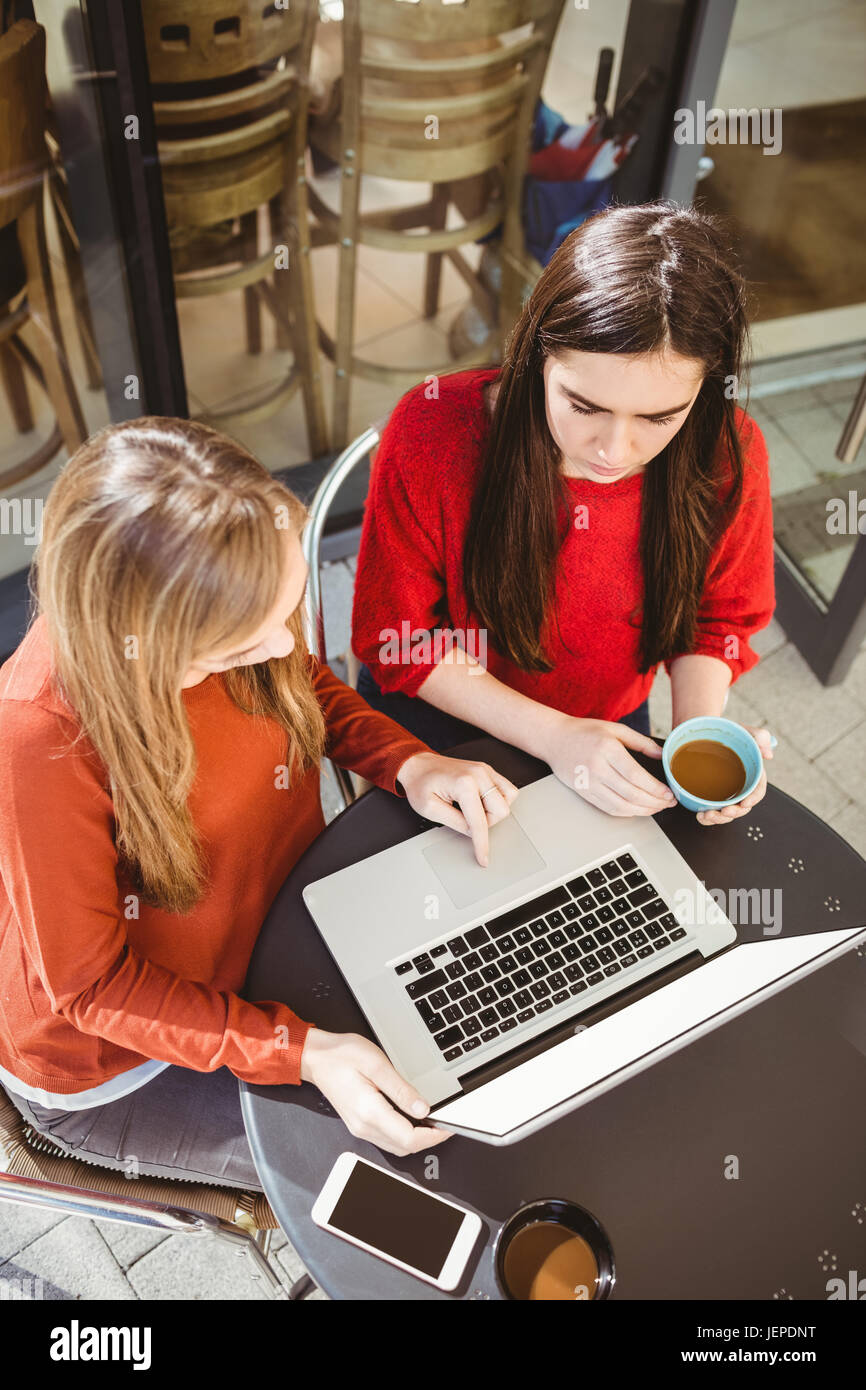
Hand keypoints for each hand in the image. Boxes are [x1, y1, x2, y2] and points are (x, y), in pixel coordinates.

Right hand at [299, 1028, 450, 1156]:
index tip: (448, 1126)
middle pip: (405, 1148)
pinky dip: (404, 1136)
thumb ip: (402, 1090)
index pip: (410, 1138)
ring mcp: (360, 1128)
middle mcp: (364, 1126)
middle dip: (430, 1140)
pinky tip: (413, 1122)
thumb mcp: (377, 1064)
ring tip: (434, 1124)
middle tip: (446, 1125)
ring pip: (396, 1147)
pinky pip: (387, 1140)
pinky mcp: (359, 1124)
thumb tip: (423, 1108)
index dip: (434, 1135)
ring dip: (418, 1140)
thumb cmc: (341, 1056)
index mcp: (370, 1112)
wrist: (315, 1058)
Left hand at [395, 750, 518, 865]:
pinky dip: (498, 800)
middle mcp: (479, 774)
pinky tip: (481, 802)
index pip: (480, 822)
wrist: (418, 765)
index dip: (482, 844)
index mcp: (463, 784)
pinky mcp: (487, 771)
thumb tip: (473, 832)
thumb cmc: (420, 783)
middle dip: (487, 822)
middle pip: (501, 810)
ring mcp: (485, 770)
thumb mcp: (430, 810)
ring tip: (473, 809)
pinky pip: (507, 789)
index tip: (483, 858)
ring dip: (495, 811)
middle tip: (466, 819)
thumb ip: (455, 823)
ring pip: (509, 799)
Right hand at [541, 713, 676, 816]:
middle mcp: (597, 768)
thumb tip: (662, 755)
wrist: (554, 739)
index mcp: (607, 749)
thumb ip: (641, 742)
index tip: (669, 793)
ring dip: (643, 811)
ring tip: (657, 808)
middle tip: (668, 802)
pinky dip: (627, 812)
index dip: (656, 789)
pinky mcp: (583, 793)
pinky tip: (638, 809)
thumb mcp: (616, 729)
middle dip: (655, 802)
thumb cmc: (584, 732)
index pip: (636, 776)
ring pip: (621, 806)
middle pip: (631, 793)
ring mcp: (588, 783)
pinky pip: (608, 808)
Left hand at [696, 724, 772, 825]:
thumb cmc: (728, 732)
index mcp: (752, 774)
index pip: (758, 791)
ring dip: (719, 818)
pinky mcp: (712, 796)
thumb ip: (759, 737)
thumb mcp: (745, 730)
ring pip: (727, 813)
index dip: (753, 799)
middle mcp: (740, 786)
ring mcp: (726, 792)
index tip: (744, 803)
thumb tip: (769, 754)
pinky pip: (712, 811)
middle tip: (723, 812)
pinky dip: (707, 818)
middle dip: (734, 813)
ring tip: (707, 815)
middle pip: (742, 807)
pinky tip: (700, 815)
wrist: (704, 731)